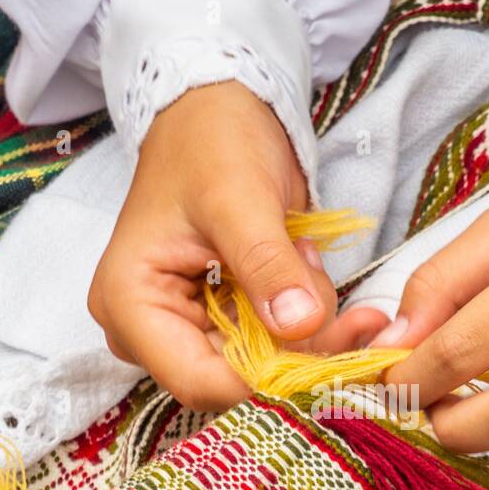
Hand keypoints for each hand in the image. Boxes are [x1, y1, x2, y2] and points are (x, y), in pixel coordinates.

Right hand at [88, 81, 387, 409]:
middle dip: (298, 351)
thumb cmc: (211, 141)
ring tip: (312, 259)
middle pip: (233, 377)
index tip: (330, 354)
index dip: (265, 380)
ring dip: (307, 330)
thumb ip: (267, 264)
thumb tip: (300, 326)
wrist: (215, 109)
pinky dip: (303, 317)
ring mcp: (184, 325)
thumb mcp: (241, 198)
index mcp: (130, 304)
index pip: (198, 380)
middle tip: (358, 318)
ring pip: (260, 364)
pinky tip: (310, 268)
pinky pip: (270, 342)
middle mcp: (149, 328)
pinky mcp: (217, 318)